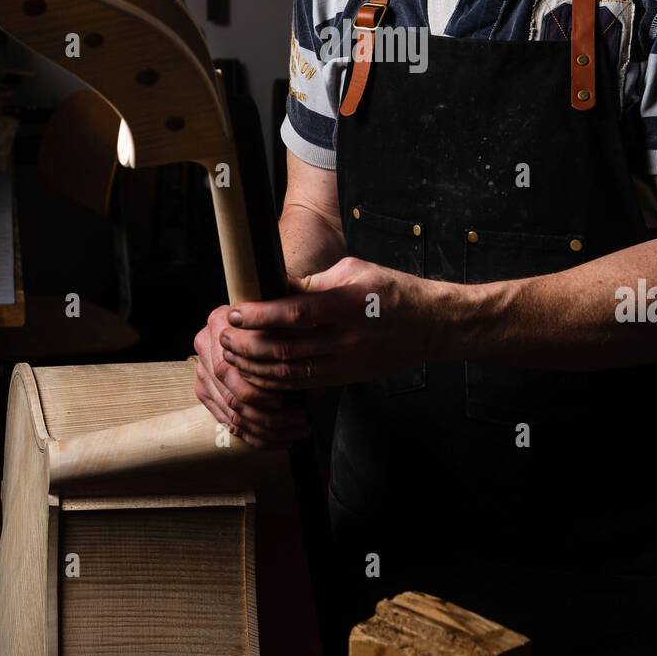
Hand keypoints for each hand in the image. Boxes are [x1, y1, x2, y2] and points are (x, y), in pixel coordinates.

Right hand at [193, 309, 311, 450]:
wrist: (238, 320)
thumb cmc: (267, 320)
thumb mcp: (278, 324)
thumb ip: (292, 348)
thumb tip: (316, 392)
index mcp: (220, 322)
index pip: (237, 368)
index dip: (261, 389)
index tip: (286, 399)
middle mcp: (206, 346)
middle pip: (234, 394)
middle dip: (270, 416)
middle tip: (300, 421)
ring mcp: (202, 371)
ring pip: (232, 413)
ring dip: (267, 430)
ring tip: (296, 432)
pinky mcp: (204, 391)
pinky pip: (227, 422)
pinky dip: (255, 436)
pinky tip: (279, 441)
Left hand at [215, 256, 450, 392]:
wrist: (430, 326)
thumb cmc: (392, 291)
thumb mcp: (355, 270)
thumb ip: (314, 282)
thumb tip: (276, 287)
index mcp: (347, 304)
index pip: (294, 313)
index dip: (260, 315)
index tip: (237, 312)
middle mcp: (345, 338)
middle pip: (285, 349)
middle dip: (248, 345)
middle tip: (226, 336)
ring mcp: (345, 362)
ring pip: (290, 373)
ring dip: (256, 366)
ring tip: (233, 355)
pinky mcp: (345, 378)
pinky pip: (303, 384)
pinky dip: (275, 381)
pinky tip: (257, 374)